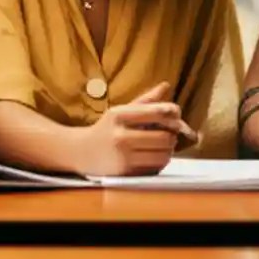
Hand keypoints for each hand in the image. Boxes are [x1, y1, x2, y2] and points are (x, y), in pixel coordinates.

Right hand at [76, 82, 194, 176]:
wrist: (82, 152)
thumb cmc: (107, 128)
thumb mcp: (121, 111)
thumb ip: (146, 101)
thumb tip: (166, 85)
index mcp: (119, 115)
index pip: (157, 112)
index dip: (173, 113)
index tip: (176, 114)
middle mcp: (120, 136)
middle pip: (165, 136)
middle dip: (172, 134)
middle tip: (169, 133)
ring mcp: (123, 156)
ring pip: (163, 154)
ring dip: (169, 150)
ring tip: (162, 145)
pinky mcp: (127, 172)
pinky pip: (156, 167)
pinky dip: (160, 161)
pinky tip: (153, 155)